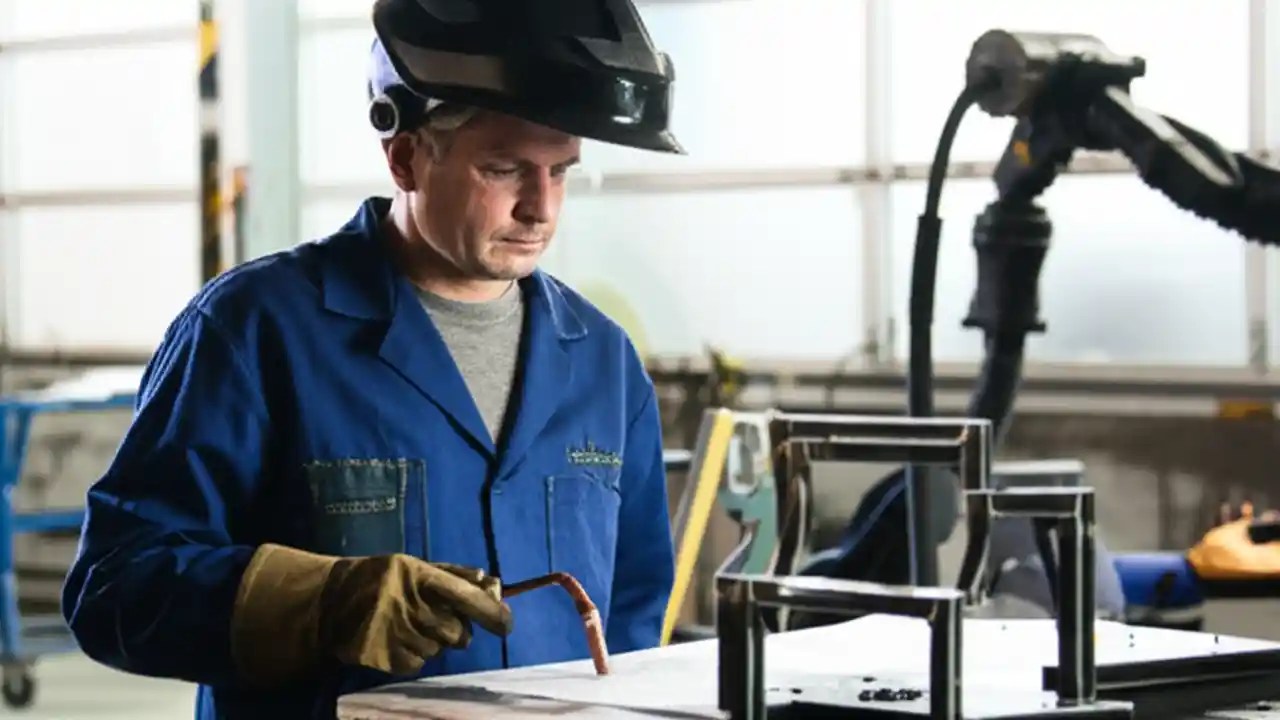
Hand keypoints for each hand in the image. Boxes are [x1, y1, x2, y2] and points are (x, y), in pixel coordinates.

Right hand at [319, 554, 513, 674]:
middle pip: (459, 634)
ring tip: (410, 624)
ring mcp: (400, 635)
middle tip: (437, 617)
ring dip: (434, 641)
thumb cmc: (381, 578)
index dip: (493, 614)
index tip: (506, 625)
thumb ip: (454, 574)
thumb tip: (491, 583)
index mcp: (421, 578)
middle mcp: (413, 607)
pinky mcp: (388, 657)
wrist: (331, 601)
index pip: (468, 598)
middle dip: (456, 629)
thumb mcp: (414, 565)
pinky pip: (420, 663)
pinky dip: (415, 653)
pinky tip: (399, 638)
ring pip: (440, 650)